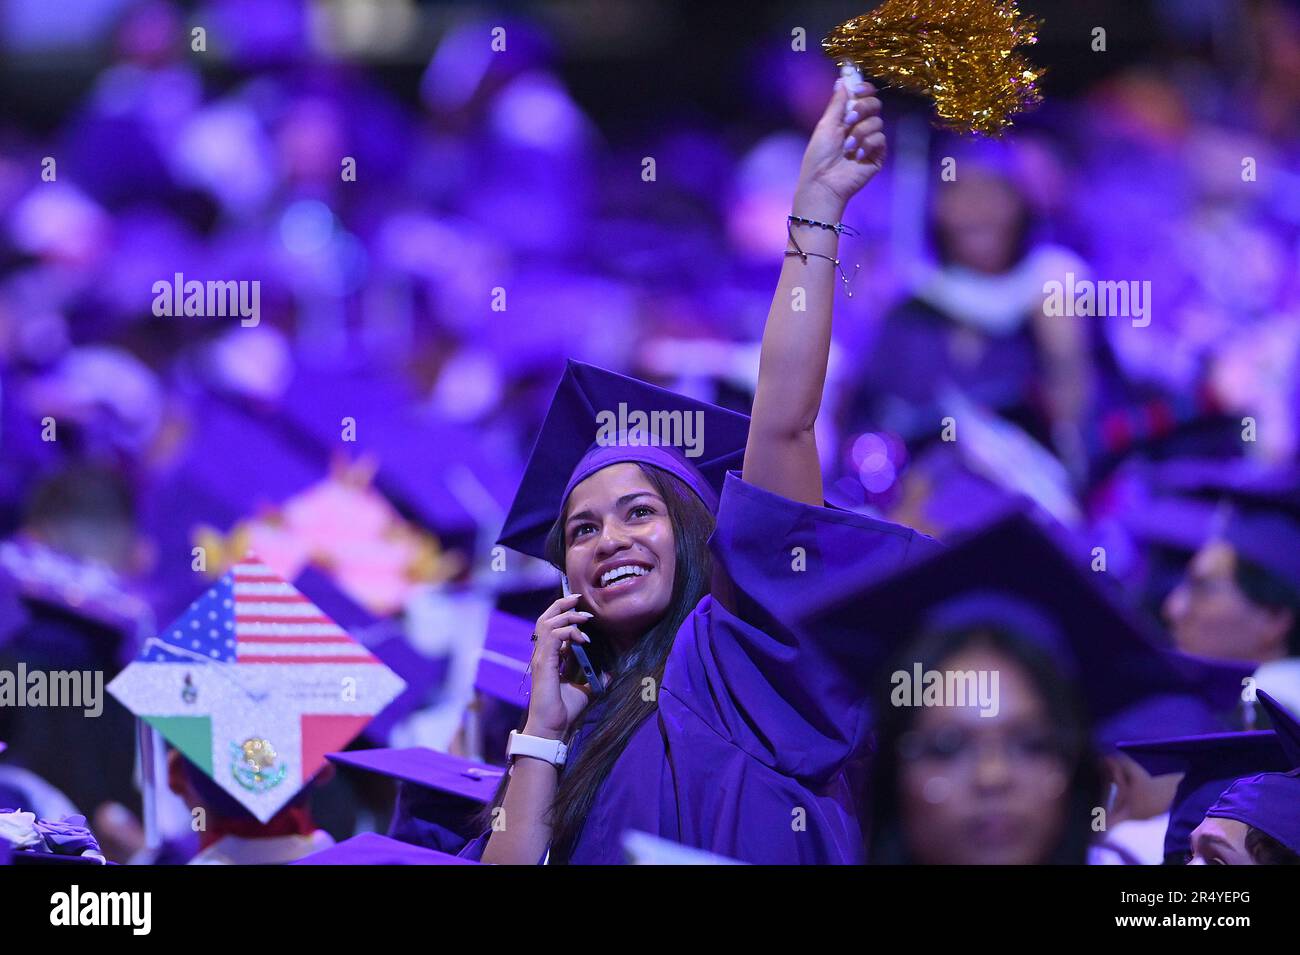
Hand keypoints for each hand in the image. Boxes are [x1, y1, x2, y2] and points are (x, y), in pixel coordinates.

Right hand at [523, 593, 595, 739]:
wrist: (553, 727)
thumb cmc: (564, 711)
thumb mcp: (585, 690)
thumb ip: (593, 678)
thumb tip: (609, 673)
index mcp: (549, 657)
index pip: (551, 626)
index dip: (564, 613)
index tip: (582, 609)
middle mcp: (542, 654)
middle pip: (544, 618)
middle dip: (561, 604)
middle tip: (578, 598)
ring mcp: (541, 657)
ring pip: (547, 623)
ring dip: (567, 616)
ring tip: (584, 617)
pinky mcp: (544, 663)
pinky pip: (553, 636)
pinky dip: (569, 632)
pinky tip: (583, 638)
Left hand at [794, 74, 885, 218]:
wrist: (823, 182)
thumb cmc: (819, 156)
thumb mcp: (826, 125)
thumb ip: (837, 103)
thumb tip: (842, 80)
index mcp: (847, 118)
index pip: (863, 96)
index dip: (864, 89)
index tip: (857, 90)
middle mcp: (860, 127)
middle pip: (875, 104)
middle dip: (863, 108)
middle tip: (850, 119)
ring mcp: (870, 141)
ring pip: (877, 122)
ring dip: (860, 132)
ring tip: (847, 147)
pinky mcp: (877, 155)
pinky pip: (880, 139)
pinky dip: (868, 145)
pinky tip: (857, 156)